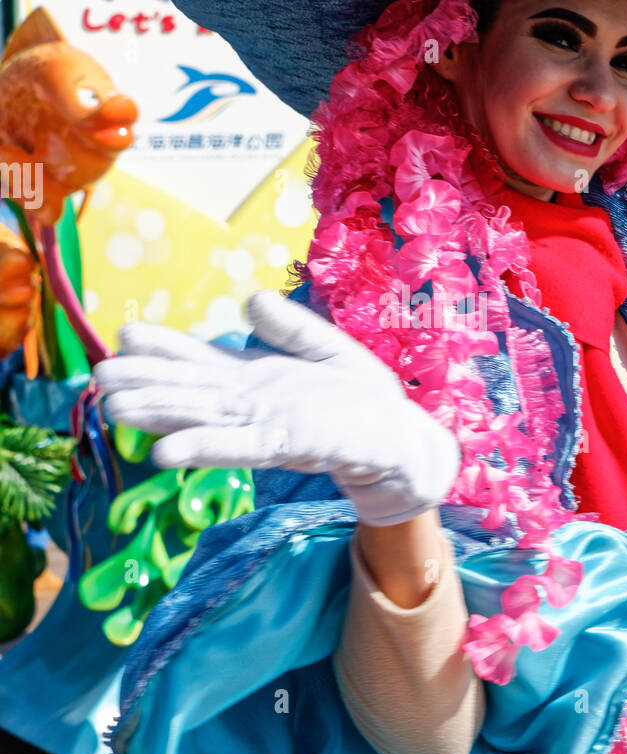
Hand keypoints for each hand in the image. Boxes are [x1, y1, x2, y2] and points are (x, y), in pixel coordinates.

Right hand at [92, 291, 460, 527]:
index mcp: (257, 377)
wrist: (402, 440)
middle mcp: (251, 403)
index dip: (164, 348)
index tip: (123, 335)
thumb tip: (249, 299)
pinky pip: (237, 447)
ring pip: (201, 418)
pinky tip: (165, 454)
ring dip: (159, 415)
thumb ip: (289, 327)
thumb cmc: (363, 398)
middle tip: (97, 376)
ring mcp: (264, 425)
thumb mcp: (327, 348)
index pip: (201, 360)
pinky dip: (202, 449)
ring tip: (113, 408)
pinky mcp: (287, 445)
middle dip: (144, 383)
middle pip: (188, 390)